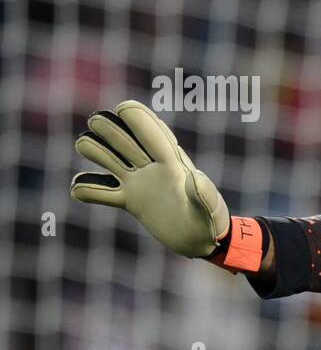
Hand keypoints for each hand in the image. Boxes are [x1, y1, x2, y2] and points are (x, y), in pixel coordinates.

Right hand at [70, 100, 230, 257]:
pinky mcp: (130, 201)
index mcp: (172, 163)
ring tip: (85, 146)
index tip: (121, 108)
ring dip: (94, 149)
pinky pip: (101, 191)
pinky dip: (87, 189)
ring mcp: (139, 183)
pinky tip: (79, 191)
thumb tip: (193, 177)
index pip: (152, 132)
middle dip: (109, 127)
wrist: (202, 241)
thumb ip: (203, 193)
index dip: (137, 117)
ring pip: (109, 159)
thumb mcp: (211, 209)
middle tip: (96, 123)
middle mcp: (152, 168)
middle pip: (125, 139)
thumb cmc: (211, 222)